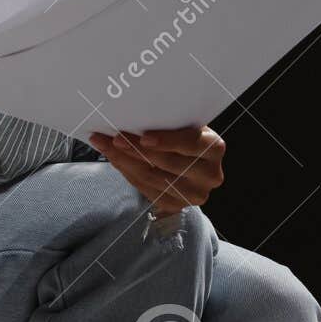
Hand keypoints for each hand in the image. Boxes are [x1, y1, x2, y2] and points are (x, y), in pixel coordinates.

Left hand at [86, 125, 224, 216]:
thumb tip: (133, 116)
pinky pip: (146, 188)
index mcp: (215, 148)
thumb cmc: (183, 136)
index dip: (168, 141)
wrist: (189, 162)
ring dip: (125, 160)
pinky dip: (127, 172)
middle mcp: (209, 175)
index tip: (145, 138)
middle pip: (168, 162)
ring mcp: (194, 194)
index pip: (191, 143)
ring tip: (106, 145)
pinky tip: (115, 159)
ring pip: (152, 177)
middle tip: (114, 138)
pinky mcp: (176, 205)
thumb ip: (168, 122)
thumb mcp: (183, 125)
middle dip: (137, 149)